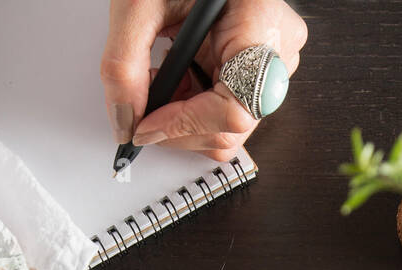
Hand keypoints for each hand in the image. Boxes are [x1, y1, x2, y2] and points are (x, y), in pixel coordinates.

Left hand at [101, 0, 307, 160]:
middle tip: (143, 109)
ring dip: (184, 118)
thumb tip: (125, 120)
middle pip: (233, 124)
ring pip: (229, 125)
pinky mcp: (258, 66)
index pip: (234, 108)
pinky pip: (226, 107)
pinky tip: (174, 79)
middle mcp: (277, 46)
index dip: (185, 125)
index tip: (146, 124)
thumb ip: (124, 66)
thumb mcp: (139, 5)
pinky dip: (191, 107)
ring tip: (158, 84)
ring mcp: (272, 59)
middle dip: (180, 126)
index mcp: (260, 22)